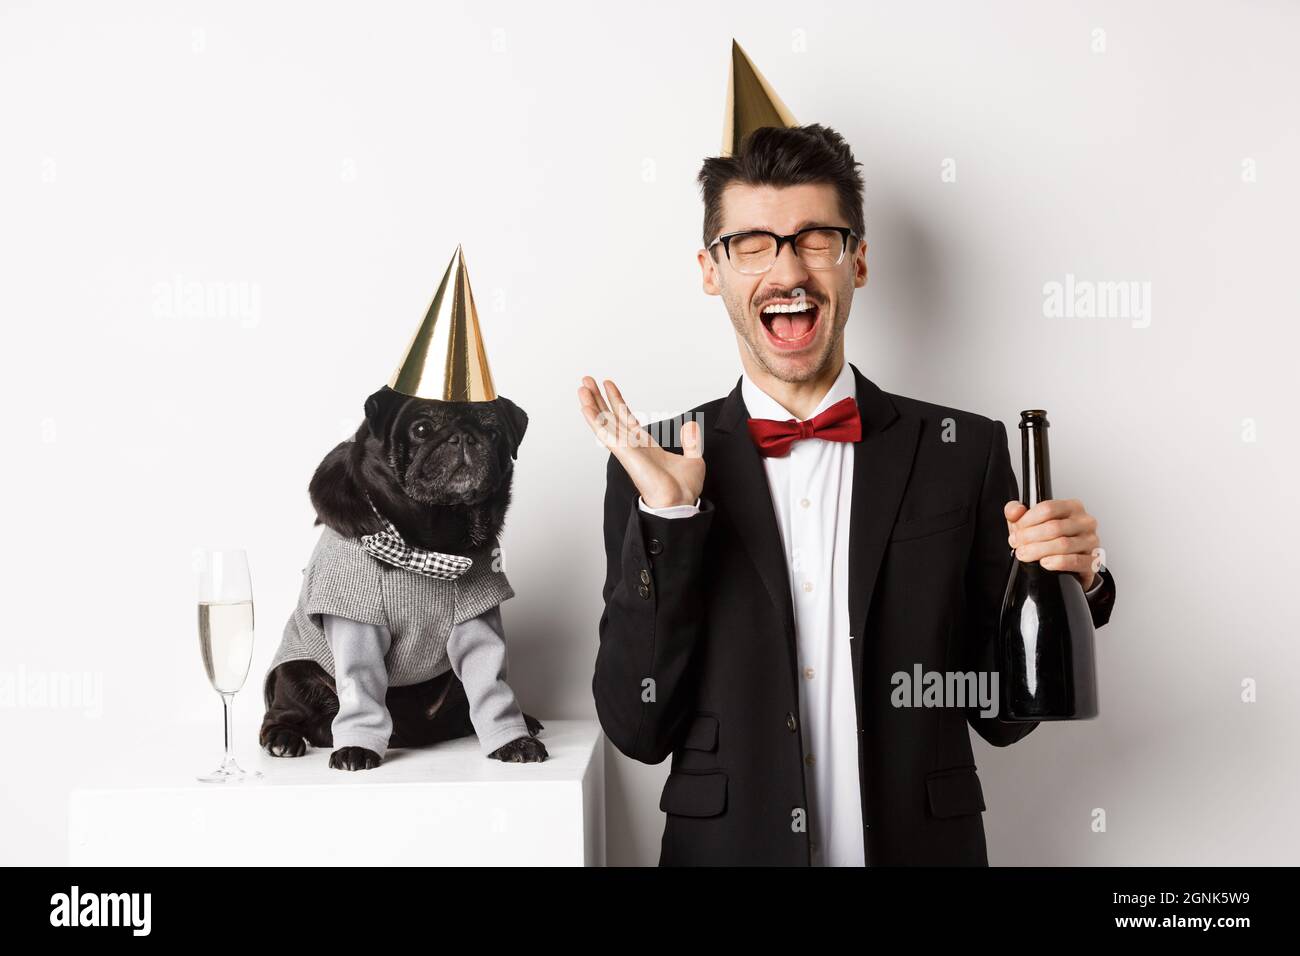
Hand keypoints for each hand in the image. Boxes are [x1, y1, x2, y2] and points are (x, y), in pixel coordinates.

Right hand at [578, 376, 704, 508]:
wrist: (681, 503)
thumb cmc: (683, 490)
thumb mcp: (694, 459)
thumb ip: (691, 442)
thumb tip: (690, 425)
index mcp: (645, 446)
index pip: (626, 419)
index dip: (617, 401)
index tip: (609, 386)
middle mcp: (632, 446)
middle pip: (610, 417)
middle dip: (598, 399)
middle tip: (587, 380)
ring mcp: (626, 449)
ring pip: (604, 422)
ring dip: (592, 404)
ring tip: (582, 386)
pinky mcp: (625, 453)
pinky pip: (606, 434)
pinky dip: (594, 419)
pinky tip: (585, 407)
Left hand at [1004, 498, 1102, 590]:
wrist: (1067, 564)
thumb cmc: (1050, 539)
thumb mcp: (1029, 522)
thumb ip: (1016, 512)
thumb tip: (1015, 511)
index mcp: (1072, 507)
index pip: (1048, 508)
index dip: (1027, 521)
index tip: (1016, 530)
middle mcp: (1085, 522)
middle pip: (1054, 527)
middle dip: (1029, 538)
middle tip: (1018, 545)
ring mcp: (1091, 541)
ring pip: (1063, 544)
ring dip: (1039, 551)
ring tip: (1026, 554)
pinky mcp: (1093, 560)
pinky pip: (1075, 560)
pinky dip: (1057, 562)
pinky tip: (1045, 563)